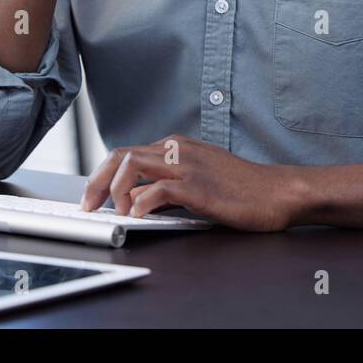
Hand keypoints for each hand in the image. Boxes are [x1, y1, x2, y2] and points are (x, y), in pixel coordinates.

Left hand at [78, 134, 301, 231]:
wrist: (275, 192)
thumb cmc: (240, 188)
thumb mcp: (197, 179)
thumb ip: (164, 186)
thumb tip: (133, 198)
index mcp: (176, 146)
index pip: (126, 153)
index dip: (102, 175)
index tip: (92, 196)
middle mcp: (177, 150)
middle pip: (121, 155)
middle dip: (97, 180)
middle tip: (87, 205)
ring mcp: (187, 166)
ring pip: (133, 164)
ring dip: (115, 190)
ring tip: (115, 211)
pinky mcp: (198, 186)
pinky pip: (158, 190)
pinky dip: (140, 203)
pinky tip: (136, 216)